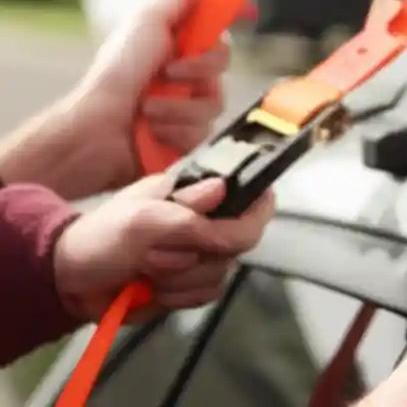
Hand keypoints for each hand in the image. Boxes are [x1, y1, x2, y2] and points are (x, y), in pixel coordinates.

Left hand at [53, 173, 273, 319]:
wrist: (71, 283)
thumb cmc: (101, 238)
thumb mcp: (139, 218)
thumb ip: (186, 213)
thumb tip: (224, 192)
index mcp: (197, 193)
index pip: (253, 192)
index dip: (254, 211)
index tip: (228, 232)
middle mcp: (208, 220)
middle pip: (243, 239)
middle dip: (199, 254)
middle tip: (158, 253)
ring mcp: (201, 254)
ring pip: (223, 271)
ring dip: (182, 278)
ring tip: (147, 271)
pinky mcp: (193, 284)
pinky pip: (209, 294)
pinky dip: (181, 296)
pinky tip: (155, 290)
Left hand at [72, 0, 230, 193]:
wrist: (99, 128)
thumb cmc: (117, 73)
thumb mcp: (144, 25)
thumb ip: (174, 4)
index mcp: (178, 47)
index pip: (216, 33)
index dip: (226, 24)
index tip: (241, 14)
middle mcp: (187, 75)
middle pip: (223, 64)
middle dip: (198, 68)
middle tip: (168, 71)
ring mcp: (190, 108)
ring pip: (215, 103)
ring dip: (177, 106)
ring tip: (147, 108)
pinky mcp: (189, 138)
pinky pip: (203, 132)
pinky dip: (175, 130)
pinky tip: (153, 130)